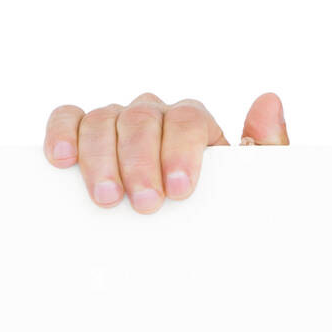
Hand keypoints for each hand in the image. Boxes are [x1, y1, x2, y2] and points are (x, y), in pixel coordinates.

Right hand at [43, 91, 288, 212]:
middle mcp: (154, 114)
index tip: (178, 190)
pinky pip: (69, 118)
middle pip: (142, 119)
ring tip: (106, 197)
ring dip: (101, 157)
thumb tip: (269, 101)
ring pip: (104, 119)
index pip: (187, 120)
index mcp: (194, 122)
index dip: (180, 152)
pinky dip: (62, 132)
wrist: (190, 230)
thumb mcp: (250, 182)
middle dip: (140, 163)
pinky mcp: (85, 132)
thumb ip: (266, 146)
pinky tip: (61, 159)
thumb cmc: (218, 200)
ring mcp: (118, 120)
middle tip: (143, 204)